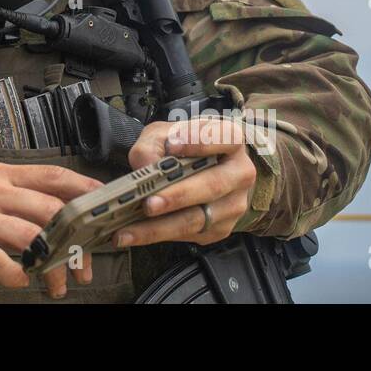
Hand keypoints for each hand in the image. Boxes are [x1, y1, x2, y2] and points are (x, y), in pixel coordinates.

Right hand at [0, 162, 101, 298]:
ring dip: (50, 264)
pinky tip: (20, 280)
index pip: (53, 175)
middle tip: (82, 266)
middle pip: (49, 208)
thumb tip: (64, 214)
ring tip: (55, 282)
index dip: (85, 189)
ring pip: (30, 235)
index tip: (106, 207)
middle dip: (74, 240)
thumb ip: (18, 200)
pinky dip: (16, 274)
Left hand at [111, 116, 257, 248]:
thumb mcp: (166, 134)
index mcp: (231, 140)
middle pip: (211, 186)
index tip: (172, 146)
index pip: (223, 138)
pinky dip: (160, 236)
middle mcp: (239, 173)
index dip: (198, 142)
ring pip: (198, 218)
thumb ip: (154, 144)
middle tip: (148, 203)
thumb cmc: (184, 147)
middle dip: (176, 196)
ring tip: (130, 230)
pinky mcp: (220, 228)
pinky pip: (189, 235)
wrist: (205, 170)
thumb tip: (146, 166)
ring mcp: (233, 204)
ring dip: (161, 227)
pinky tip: (135, 235)